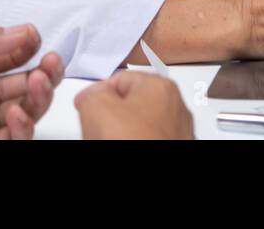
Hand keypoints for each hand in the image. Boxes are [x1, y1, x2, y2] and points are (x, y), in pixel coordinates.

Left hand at [0, 24, 62, 138]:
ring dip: (40, 96)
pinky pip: (12, 138)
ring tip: (39, 81)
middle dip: (46, 72)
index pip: (15, 55)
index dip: (29, 46)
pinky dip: (23, 127)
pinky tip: (18, 112)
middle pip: (28, 84)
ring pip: (27, 110)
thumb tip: (24, 33)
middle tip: (50, 62)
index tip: (35, 38)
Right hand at [75, 71, 193, 138]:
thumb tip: (94, 98)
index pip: (119, 80)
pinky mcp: (177, 148)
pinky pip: (148, 140)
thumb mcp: (96, 106)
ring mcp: (179, 133)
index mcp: (161, 86)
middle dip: (111, 114)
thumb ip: (93, 93)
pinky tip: (123, 145)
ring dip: (123, 133)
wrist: (147, 183)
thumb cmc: (132, 143)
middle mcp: (176, 108)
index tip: (83, 105)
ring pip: (140, 126)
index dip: (95, 92)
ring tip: (109, 141)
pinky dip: (136, 142)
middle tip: (96, 126)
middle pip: (131, 104)